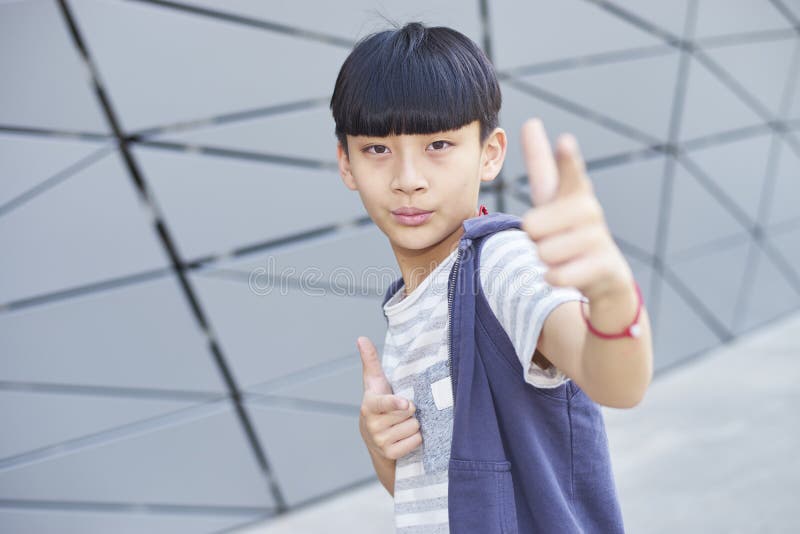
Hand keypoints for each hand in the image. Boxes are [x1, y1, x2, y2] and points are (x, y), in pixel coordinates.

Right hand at [357, 336, 421, 459]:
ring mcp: (380, 441)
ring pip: (413, 427)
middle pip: (408, 413)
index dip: (396, 403)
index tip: (406, 403)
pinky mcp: (389, 454)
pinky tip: (405, 437)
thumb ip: (370, 361)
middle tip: (401, 412)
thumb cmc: (379, 406)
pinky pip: (415, 441)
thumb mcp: (375, 383)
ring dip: (413, 425)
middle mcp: (372, 424)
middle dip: (410, 411)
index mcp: (369, 405)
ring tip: (403, 424)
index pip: (384, 403)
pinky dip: (415, 439)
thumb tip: (361, 338)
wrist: (375, 441)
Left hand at [519, 118, 634, 301]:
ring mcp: (599, 239)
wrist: (605, 276)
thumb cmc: (569, 230)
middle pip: (532, 225)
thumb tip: (531, 120)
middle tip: (552, 239)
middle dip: (533, 238)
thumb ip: (542, 163)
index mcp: (574, 192)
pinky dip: (555, 278)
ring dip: (546, 260)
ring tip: (564, 257)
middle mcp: (590, 211)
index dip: (566, 159)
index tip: (564, 141)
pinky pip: (557, 275)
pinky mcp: (604, 266)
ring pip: (543, 252)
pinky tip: (568, 274)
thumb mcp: (553, 197)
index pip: (568, 173)